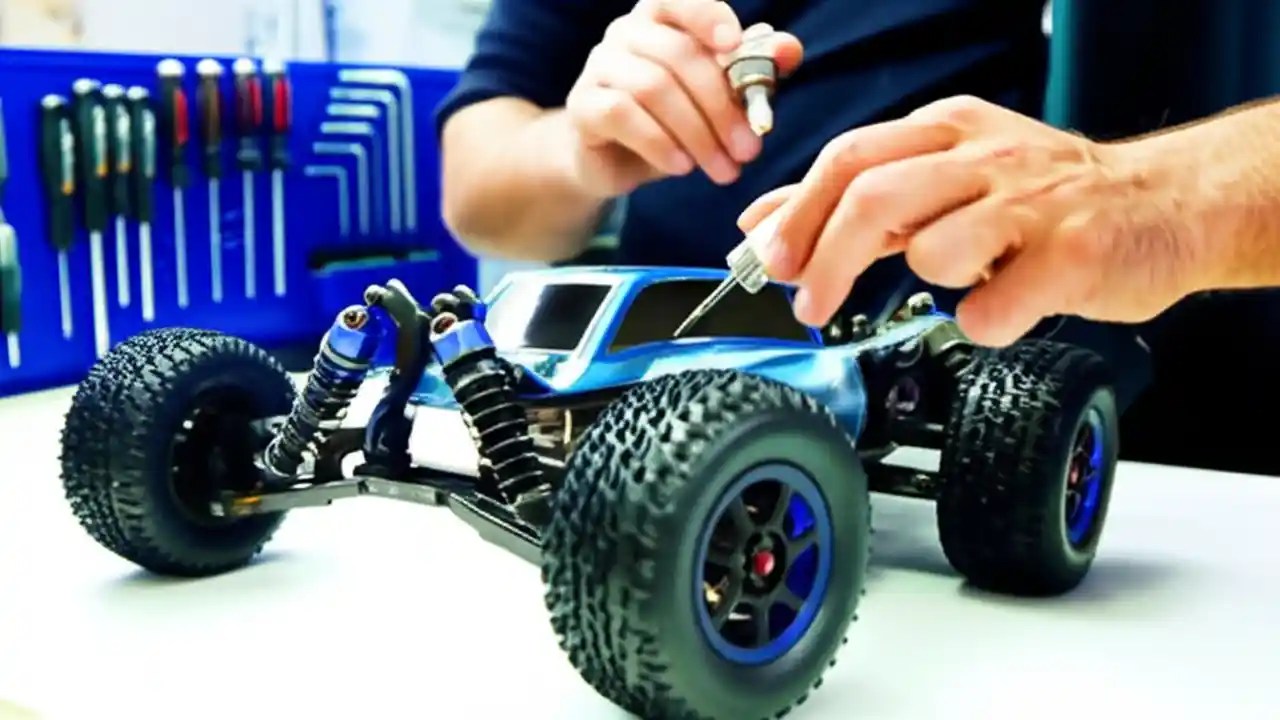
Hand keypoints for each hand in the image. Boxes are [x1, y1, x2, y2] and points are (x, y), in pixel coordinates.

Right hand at [565, 0, 802, 197]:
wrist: (615, 163)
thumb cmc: (673, 122)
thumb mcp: (718, 99)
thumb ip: (753, 71)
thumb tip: (789, 50)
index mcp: (661, 18)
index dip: (706, 15)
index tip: (733, 44)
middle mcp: (625, 33)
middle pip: (678, 55)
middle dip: (721, 106)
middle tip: (749, 150)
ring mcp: (599, 67)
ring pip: (653, 88)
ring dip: (697, 133)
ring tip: (723, 170)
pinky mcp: (583, 106)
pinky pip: (621, 115)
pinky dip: (658, 142)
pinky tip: (681, 167)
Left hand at [739, 95, 1199, 345]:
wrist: (1169, 205)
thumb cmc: (1047, 199)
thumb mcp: (948, 175)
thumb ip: (857, 197)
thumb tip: (763, 225)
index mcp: (949, 132)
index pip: (849, 158)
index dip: (798, 213)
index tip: (769, 261)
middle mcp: (986, 158)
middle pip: (875, 197)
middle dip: (826, 259)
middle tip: (808, 304)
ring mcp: (1031, 205)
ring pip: (934, 250)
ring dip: (929, 278)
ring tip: (964, 277)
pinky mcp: (1072, 256)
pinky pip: (992, 309)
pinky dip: (983, 322)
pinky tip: (1004, 308)